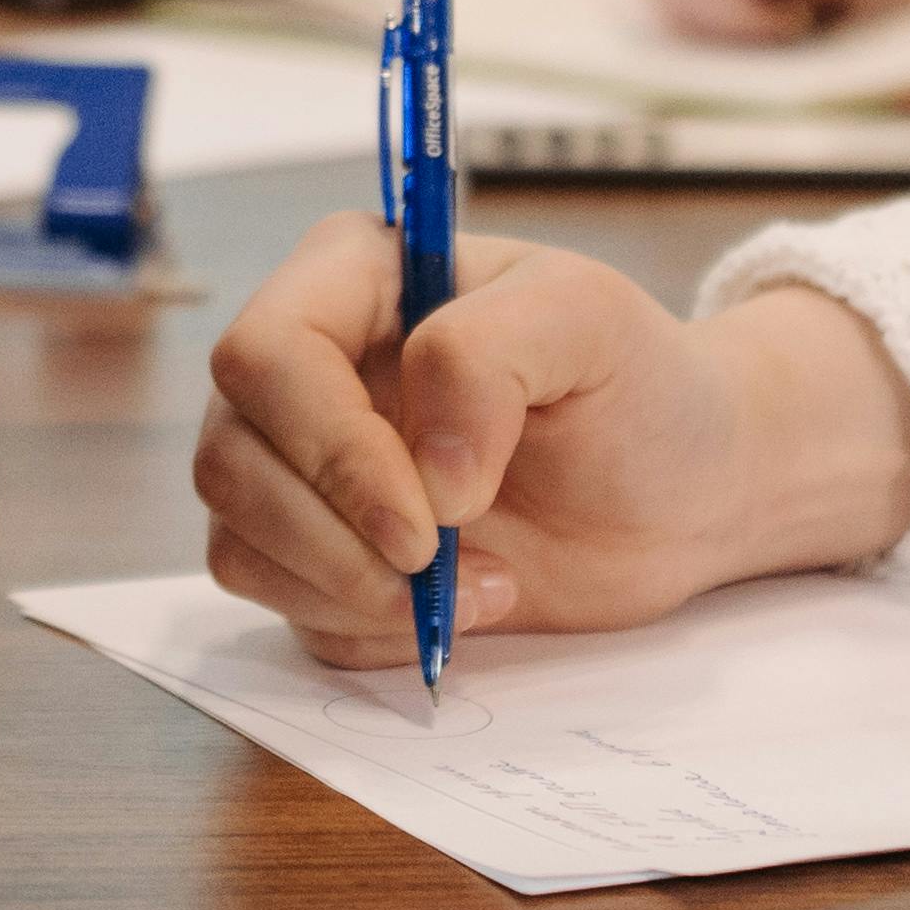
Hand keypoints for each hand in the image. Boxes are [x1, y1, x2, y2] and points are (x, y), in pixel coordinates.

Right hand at [193, 226, 909, 660]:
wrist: (680, 491)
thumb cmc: (637, 384)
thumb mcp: (588, 322)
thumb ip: (487, 357)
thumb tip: (425, 474)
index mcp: (348, 280)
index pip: (264, 354)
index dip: (329, 446)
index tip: (429, 516)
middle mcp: (303, 370)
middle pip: (230, 459)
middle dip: (336, 536)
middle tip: (442, 566)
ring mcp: (300, 467)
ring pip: (239, 543)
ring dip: (351, 591)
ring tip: (480, 588)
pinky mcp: (321, 555)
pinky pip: (285, 608)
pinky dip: (365, 628)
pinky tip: (457, 610)